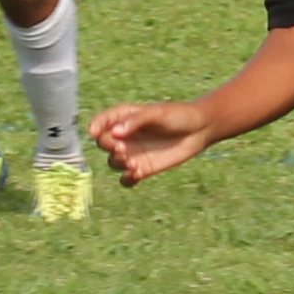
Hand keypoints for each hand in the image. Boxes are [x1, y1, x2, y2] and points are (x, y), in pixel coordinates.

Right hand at [86, 100, 215, 183]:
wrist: (198, 130)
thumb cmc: (178, 116)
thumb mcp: (157, 114)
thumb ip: (137, 121)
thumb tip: (116, 132)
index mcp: (125, 117)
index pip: (103, 121)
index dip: (96, 127)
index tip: (94, 132)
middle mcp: (125, 136)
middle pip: (104, 143)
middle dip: (108, 146)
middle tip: (122, 148)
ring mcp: (132, 153)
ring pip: (113, 162)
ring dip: (118, 163)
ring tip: (134, 163)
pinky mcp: (142, 168)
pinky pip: (126, 179)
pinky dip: (127, 180)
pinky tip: (136, 175)